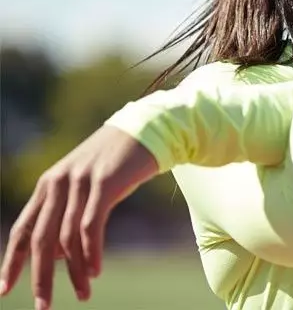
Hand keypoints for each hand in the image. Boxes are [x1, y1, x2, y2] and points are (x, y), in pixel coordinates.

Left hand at [0, 126, 158, 309]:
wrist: (148, 129)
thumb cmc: (118, 162)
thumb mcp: (87, 186)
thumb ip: (68, 213)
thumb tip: (57, 255)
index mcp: (48, 184)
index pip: (22, 229)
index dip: (11, 262)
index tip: (4, 290)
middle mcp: (58, 182)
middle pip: (40, 240)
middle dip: (40, 277)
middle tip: (43, 306)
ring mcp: (80, 181)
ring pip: (67, 238)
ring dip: (75, 272)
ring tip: (83, 293)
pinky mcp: (104, 182)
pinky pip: (90, 226)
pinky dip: (91, 253)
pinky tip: (96, 271)